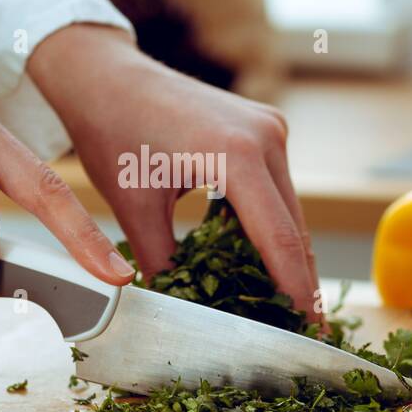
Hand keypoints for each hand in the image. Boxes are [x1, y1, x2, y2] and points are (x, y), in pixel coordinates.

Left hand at [29, 25, 320, 320]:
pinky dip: (269, 227)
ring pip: (288, 210)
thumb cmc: (112, 134)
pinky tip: (261, 265)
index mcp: (237, 153)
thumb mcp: (133, 207)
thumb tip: (181, 314)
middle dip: (297, 282)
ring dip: (285, 256)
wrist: (106, 77)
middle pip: (292, 227)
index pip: (279, 239)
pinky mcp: (264, 129)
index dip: (295, 291)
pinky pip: (275, 190)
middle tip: (302, 334)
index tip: (305, 333)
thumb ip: (162, 264)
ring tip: (285, 309)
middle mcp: (266, 136)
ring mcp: (270, 129)